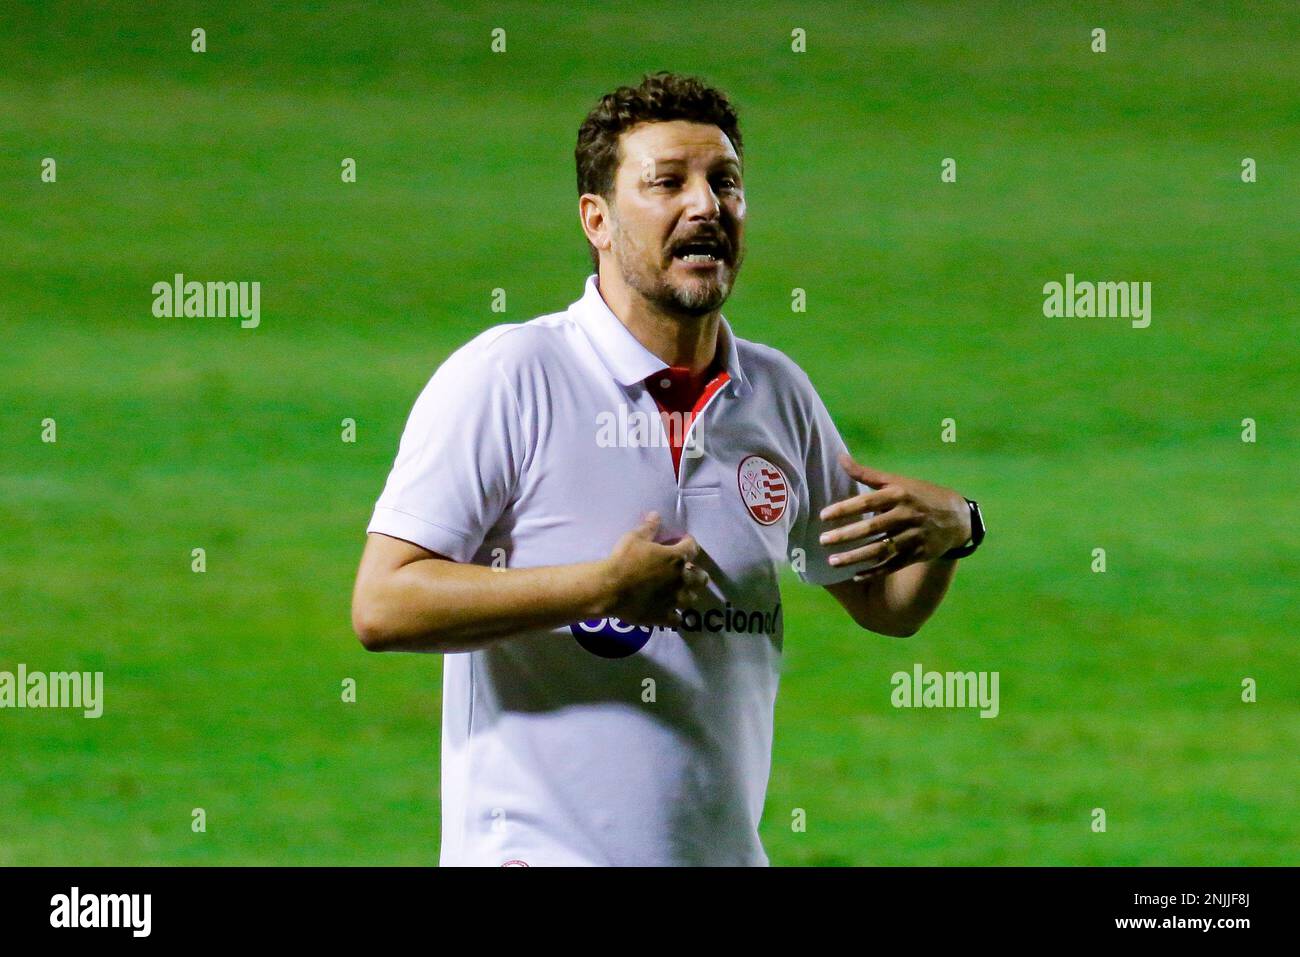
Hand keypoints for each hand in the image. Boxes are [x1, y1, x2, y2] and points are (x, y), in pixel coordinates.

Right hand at [599, 512, 709, 626]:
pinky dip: (675, 616)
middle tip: (689, 572)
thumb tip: (656, 514)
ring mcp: (674, 600)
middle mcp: (680, 579)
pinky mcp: (663, 616)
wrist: (610, 588)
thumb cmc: (623, 560)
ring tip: (680, 593)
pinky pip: (677, 620)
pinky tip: (670, 613)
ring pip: (691, 599)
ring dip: (687, 594)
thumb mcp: (634, 538)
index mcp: (676, 558)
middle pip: (700, 578)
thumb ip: (649, 527)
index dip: (689, 543)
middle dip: (697, 573)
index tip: (683, 542)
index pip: (692, 547)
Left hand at [818, 453, 969, 580]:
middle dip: (846, 535)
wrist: (957, 517)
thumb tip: (839, 457)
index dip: (844, 509)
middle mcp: (906, 515)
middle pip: (872, 527)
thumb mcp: (897, 482)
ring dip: (855, 558)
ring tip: (832, 562)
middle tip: (823, 541)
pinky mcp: (918, 554)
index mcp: (899, 495)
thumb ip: (866, 474)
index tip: (823, 516)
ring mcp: (913, 537)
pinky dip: (875, 572)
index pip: (867, 501)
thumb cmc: (919, 495)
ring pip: (880, 550)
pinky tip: (855, 575)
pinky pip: (893, 565)